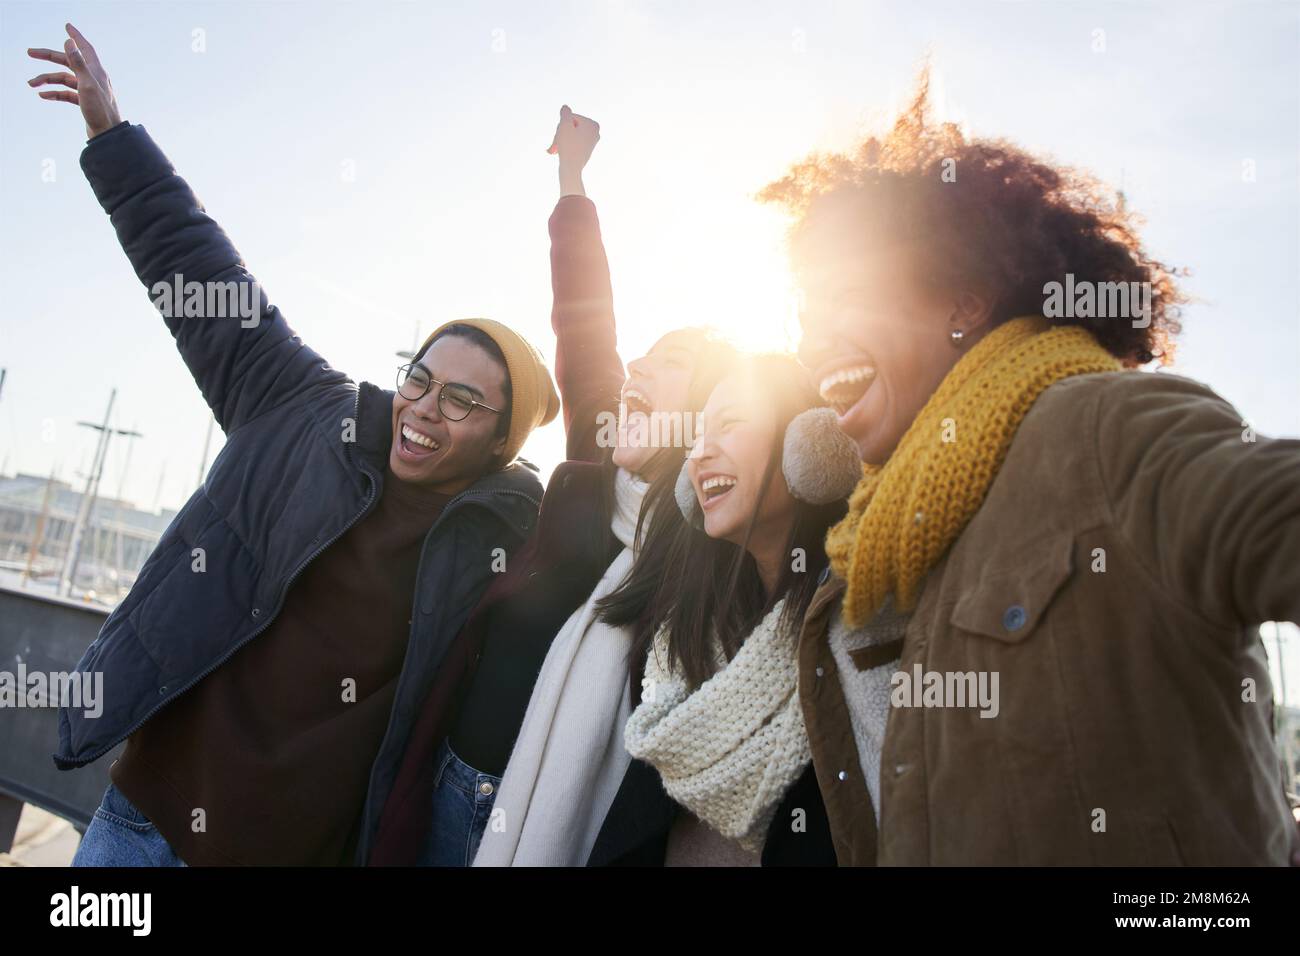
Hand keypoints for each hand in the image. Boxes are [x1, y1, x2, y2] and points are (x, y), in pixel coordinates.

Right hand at [28, 23, 121, 139]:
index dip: (76, 37)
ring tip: (31, 83)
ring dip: (47, 80)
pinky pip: (66, 94)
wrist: (108, 135)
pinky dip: (55, 93)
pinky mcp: (84, 103)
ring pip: (64, 79)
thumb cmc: (100, 110)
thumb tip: (68, 41)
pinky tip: (43, 95)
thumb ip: (77, 62)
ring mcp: (88, 91)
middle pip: (68, 62)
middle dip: (49, 57)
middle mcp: (93, 79)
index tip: (67, 26)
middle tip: (30, 52)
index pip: (85, 48)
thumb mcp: (87, 84)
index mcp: (96, 72)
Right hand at [547, 105, 598, 197]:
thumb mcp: (564, 124)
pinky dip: (564, 146)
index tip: (563, 135)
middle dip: (560, 134)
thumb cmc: (569, 146)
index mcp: (593, 124)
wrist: (571, 169)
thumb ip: (565, 113)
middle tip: (555, 145)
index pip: (571, 117)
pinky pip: (572, 143)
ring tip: (554, 150)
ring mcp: (591, 142)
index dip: (563, 125)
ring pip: (570, 135)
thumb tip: (566, 108)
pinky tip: (558, 152)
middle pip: (571, 126)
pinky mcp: (586, 150)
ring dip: (559, 140)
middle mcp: (595, 132)